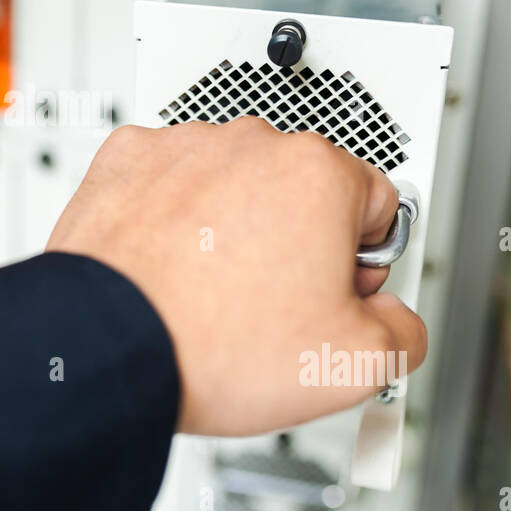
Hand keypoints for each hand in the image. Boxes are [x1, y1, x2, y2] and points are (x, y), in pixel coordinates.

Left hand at [46, 118, 427, 435]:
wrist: (106, 346)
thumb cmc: (212, 345)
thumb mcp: (353, 366)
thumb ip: (405, 333)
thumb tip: (397, 321)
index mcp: (318, 174)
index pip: (376, 205)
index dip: (362, 262)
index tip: (335, 292)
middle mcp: (251, 145)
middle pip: (302, 190)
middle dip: (297, 241)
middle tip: (271, 302)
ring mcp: (184, 148)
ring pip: (232, 182)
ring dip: (231, 224)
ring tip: (211, 289)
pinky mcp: (128, 160)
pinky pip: (167, 181)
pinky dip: (170, 214)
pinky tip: (169, 263)